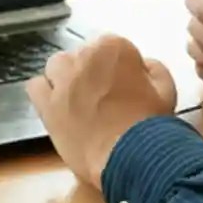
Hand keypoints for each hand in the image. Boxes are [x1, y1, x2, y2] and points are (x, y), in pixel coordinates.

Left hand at [25, 34, 176, 189]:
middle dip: (92, 71)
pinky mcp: (47, 105)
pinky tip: (58, 105)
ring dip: (67, 77)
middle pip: (82, 56)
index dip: (119, 66)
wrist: (130, 155)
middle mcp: (83, 58)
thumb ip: (153, 68)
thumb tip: (143, 66)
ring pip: (57, 66)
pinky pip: (36, 86)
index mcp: (113, 48)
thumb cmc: (150, 123)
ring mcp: (62, 81)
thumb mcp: (166, 89)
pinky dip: (45, 92)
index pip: (111, 47)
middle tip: (104, 95)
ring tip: (79, 99)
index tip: (124, 84)